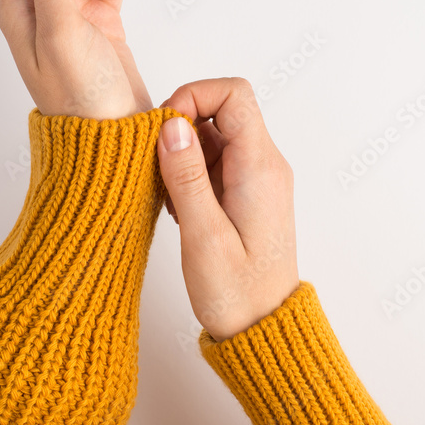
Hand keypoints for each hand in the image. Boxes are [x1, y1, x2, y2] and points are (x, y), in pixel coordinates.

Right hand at [156, 78, 299, 341]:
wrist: (264, 330)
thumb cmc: (237, 293)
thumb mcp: (204, 236)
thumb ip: (186, 176)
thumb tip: (171, 124)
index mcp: (260, 168)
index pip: (234, 94)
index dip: (193, 96)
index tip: (165, 129)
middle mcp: (264, 164)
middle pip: (222, 109)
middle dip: (181, 127)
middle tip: (159, 168)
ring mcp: (256, 177)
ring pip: (214, 135)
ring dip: (182, 155)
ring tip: (173, 199)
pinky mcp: (245, 192)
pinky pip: (214, 161)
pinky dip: (189, 174)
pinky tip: (181, 209)